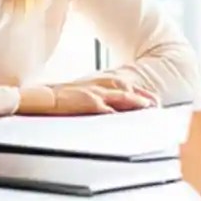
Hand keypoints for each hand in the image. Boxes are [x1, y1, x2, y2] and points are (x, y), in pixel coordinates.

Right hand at [16, 79, 156, 116]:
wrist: (43, 97)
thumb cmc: (61, 97)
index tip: (152, 100)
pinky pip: (108, 109)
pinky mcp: (89, 103)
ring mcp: (95, 93)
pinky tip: (128, 118)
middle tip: (157, 105)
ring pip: (122, 96)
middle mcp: (99, 84)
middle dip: (144, 96)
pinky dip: (120, 113)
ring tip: (149, 108)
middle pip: (128, 88)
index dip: (140, 92)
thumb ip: (99, 97)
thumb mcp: (83, 92)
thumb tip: (111, 107)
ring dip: (137, 101)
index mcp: (99, 81)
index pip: (125, 85)